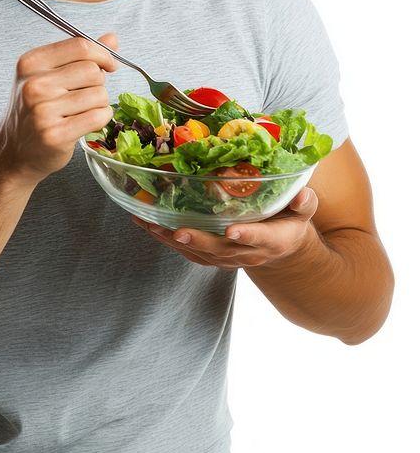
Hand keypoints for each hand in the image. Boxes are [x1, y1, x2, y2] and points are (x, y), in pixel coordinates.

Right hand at [0, 33, 117, 184]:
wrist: (14, 151)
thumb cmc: (34, 111)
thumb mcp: (48, 76)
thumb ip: (80, 56)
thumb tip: (112, 38)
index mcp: (31, 63)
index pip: (80, 46)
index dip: (102, 54)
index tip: (107, 65)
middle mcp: (34, 85)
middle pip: (93, 71)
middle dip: (98, 84)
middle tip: (83, 96)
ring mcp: (43, 111)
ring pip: (99, 95)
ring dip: (99, 105)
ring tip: (80, 112)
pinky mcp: (55, 135)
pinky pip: (98, 117)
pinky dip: (100, 120)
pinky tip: (85, 123)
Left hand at [132, 187, 318, 268]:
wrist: (280, 247)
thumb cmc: (289, 221)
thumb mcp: (303, 211)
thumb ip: (303, 203)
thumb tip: (301, 193)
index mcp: (273, 240)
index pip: (261, 238)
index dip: (247, 235)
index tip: (233, 230)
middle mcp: (248, 253)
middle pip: (222, 251)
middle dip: (199, 241)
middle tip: (179, 230)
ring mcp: (229, 258)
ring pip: (199, 254)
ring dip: (174, 241)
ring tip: (151, 225)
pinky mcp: (213, 257)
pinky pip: (189, 253)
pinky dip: (168, 242)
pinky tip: (149, 226)